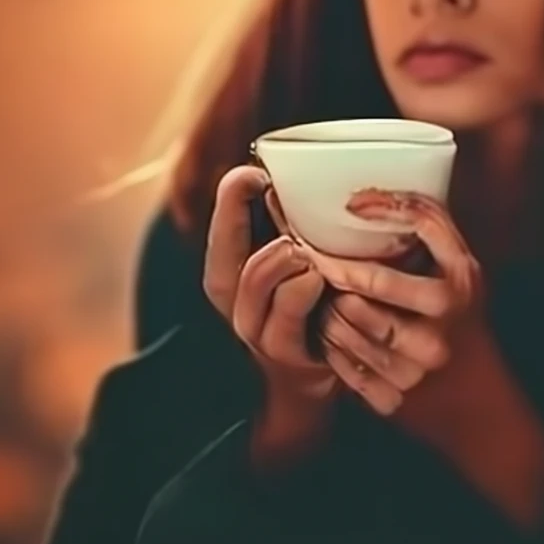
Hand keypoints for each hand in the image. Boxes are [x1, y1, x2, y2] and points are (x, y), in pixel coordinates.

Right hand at [203, 167, 336, 453]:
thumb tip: (313, 165)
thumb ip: (297, 221)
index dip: (230, 197)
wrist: (322, 378)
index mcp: (237, 272)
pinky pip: (286, 318)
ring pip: (252, 283)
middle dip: (235, 213)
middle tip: (263, 186)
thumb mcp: (304, 256)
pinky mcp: (286, 355)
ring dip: (276, 257)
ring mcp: (258, 330)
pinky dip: (301, 291)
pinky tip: (319, 276)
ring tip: (302, 246)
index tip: (255, 169)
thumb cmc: (319, 302)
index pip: (222, 229)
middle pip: (223, 254)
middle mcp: (238, 302)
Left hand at [310, 189, 485, 419]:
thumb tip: (374, 197)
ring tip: (323, 299)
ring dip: (326, 309)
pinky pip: (342, 365)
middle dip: (337, 272)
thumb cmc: (460, 319)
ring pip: (347, 325)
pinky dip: (329, 347)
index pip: (421, 229)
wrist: (474, 398)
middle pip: (370, 285)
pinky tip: (329, 335)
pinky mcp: (393, 398)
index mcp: (461, 285)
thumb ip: (433, 234)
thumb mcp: (462, 271)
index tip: (353, 203)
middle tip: (318, 261)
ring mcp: (417, 368)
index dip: (382, 210)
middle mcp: (441, 326)